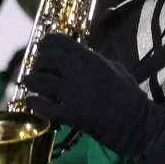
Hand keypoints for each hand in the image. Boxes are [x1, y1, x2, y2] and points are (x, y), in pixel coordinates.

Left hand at [22, 34, 164, 157]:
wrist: (134, 122)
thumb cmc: (128, 94)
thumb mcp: (114, 68)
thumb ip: (94, 60)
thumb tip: (79, 55)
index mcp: (89, 58)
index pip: (58, 41)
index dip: (46, 43)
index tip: (41, 48)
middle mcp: (77, 71)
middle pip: (45, 59)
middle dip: (38, 63)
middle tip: (37, 69)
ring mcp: (71, 93)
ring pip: (39, 82)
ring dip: (31, 82)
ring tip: (30, 84)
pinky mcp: (68, 113)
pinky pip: (42, 107)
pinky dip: (34, 103)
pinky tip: (32, 101)